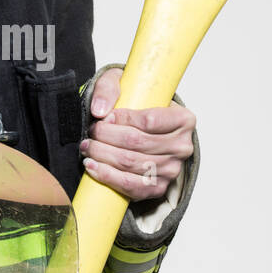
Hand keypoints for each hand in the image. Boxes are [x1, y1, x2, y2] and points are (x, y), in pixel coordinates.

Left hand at [80, 67, 195, 202]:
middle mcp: (182, 146)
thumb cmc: (137, 107)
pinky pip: (131, 185)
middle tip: (91, 132)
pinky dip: (108, 176)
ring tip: (87, 147)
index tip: (104, 118)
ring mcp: (172, 169)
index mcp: (183, 119)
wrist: (144, 132)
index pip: (149, 120)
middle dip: (106, 137)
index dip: (122, 119)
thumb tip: (100, 111)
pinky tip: (93, 167)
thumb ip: (109, 88)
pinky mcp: (158, 187)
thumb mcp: (124, 85)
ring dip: (102, 155)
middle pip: (136, 143)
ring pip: (130, 163)